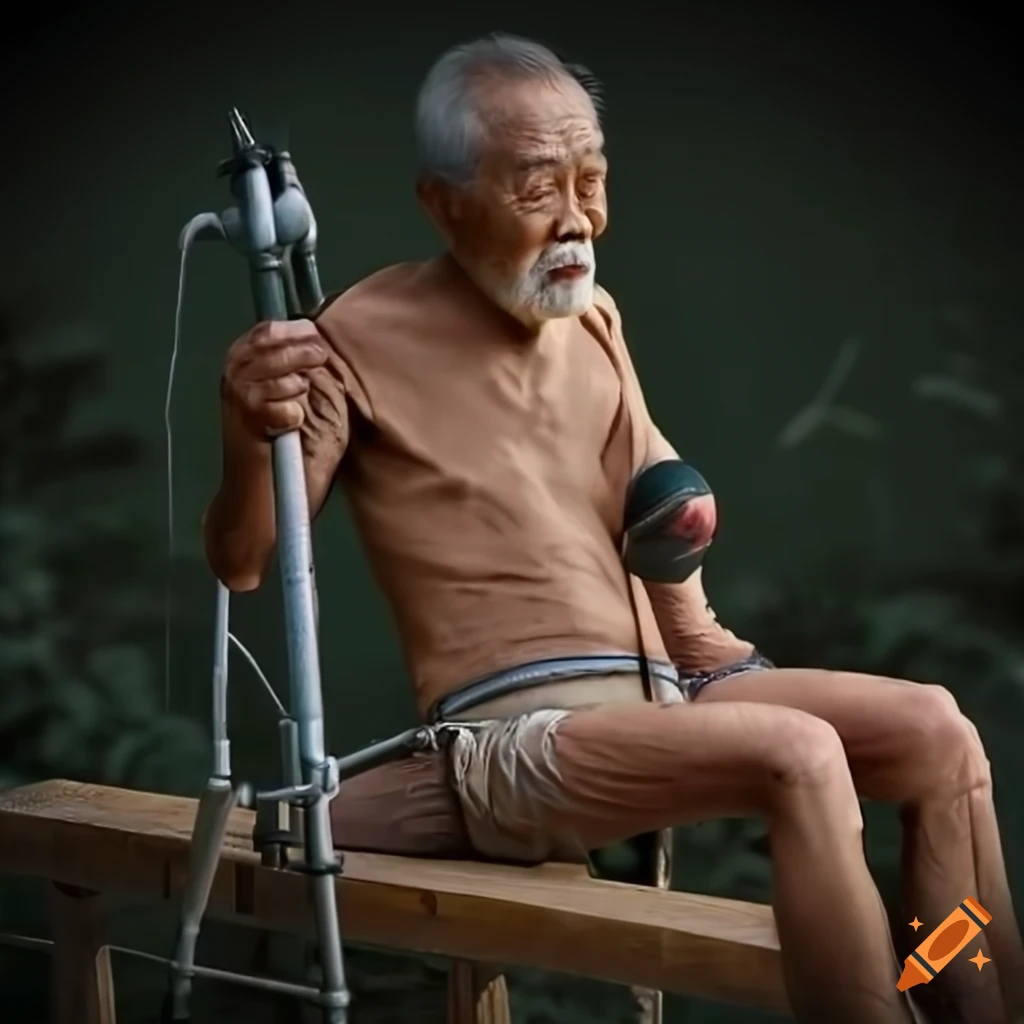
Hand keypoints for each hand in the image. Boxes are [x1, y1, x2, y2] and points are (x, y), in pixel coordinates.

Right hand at [221, 319, 328, 438]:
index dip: (294, 331)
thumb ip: (287, 354)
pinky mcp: (253, 421)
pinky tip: (292, 419)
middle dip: (302, 351)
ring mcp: (241, 397)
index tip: (314, 333)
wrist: (256, 467)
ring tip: (299, 393)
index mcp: (240, 357)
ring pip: (283, 380)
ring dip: (298, 385)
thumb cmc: (270, 417)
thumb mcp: (274, 377)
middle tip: (321, 355)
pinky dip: (294, 414)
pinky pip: (287, 409)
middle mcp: (234, 374)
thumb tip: (312, 333)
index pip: (266, 332)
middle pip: (274, 351)